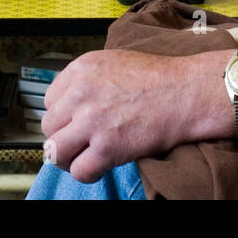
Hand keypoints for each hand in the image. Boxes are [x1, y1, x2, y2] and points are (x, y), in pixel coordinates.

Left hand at [40, 48, 231, 183]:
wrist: (187, 92)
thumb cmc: (159, 79)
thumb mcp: (114, 63)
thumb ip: (87, 80)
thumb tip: (71, 105)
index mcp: (81, 68)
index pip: (50, 99)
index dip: (64, 114)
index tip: (77, 120)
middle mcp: (81, 93)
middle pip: (49, 126)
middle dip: (64, 136)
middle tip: (82, 142)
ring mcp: (92, 120)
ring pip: (56, 150)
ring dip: (70, 157)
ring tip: (87, 156)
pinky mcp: (107, 146)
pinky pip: (79, 171)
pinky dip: (88, 173)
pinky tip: (101, 166)